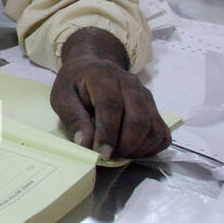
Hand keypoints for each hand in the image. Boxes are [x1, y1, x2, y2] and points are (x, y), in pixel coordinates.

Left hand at [51, 27, 170, 159]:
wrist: (93, 67)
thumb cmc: (75, 83)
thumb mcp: (62, 96)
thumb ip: (73, 118)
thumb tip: (85, 143)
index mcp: (104, 77)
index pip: (111, 107)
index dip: (108, 134)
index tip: (102, 153)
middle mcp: (130, 84)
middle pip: (138, 120)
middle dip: (125, 145)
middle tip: (108, 155)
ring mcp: (145, 95)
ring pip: (153, 128)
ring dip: (138, 148)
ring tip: (118, 152)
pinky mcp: (153, 107)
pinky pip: (162, 132)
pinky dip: (151, 147)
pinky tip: (133, 149)